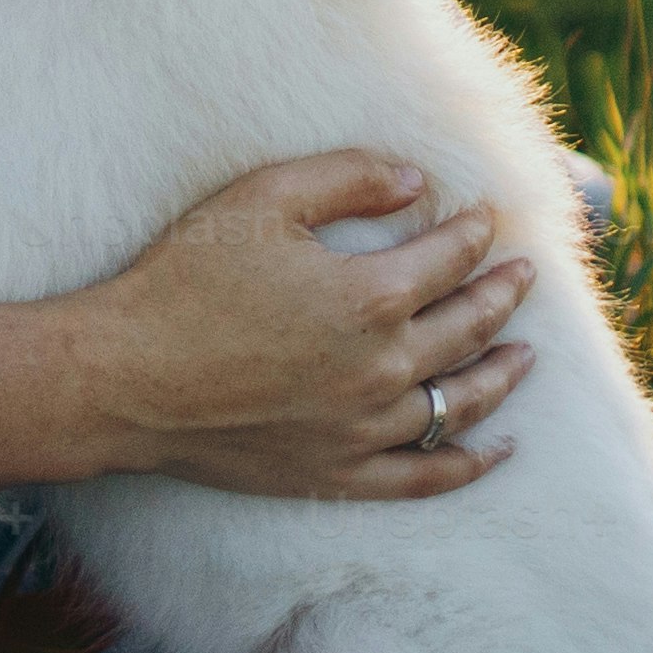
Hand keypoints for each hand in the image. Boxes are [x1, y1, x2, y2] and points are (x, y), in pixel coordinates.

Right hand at [62, 150, 536, 499]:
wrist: (126, 378)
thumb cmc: (185, 279)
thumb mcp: (263, 198)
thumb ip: (348, 177)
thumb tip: (418, 182)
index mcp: (371, 296)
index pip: (450, 257)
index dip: (474, 233)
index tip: (485, 217)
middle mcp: (383, 368)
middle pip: (467, 327)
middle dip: (502, 294)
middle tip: (524, 275)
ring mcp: (364, 429)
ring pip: (460, 403)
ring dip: (501, 374)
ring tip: (526, 354)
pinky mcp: (338, 473)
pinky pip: (426, 475)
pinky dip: (471, 463)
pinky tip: (497, 450)